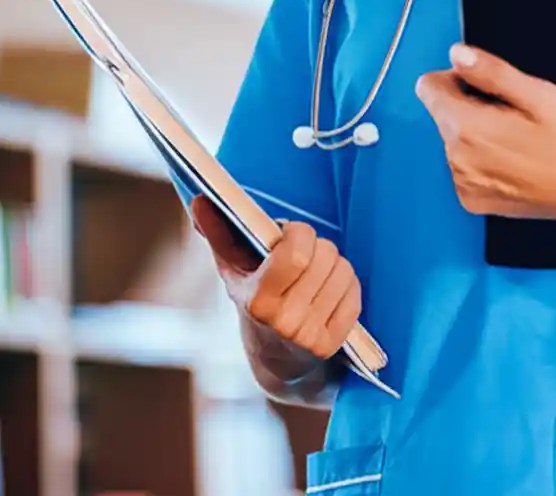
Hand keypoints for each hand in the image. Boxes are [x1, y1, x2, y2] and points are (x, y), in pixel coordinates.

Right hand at [191, 196, 361, 359]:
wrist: (274, 356)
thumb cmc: (254, 299)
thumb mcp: (233, 269)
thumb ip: (218, 233)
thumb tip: (201, 199)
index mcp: (258, 299)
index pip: (297, 252)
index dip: (300, 233)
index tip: (291, 234)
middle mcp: (284, 321)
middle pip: (325, 257)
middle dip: (318, 246)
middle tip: (305, 254)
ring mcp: (310, 336)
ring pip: (343, 272)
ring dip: (334, 264)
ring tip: (316, 272)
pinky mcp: (332, 343)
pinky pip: (354, 294)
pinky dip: (346, 285)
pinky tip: (328, 291)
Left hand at [414, 44, 555, 219]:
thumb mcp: (537, 93)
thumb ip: (490, 72)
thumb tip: (457, 54)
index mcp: (467, 127)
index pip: (428, 88)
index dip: (456, 77)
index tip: (486, 85)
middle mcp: (457, 158)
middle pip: (443, 114)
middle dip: (470, 106)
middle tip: (514, 115)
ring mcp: (464, 183)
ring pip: (453, 142)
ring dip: (476, 135)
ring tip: (519, 140)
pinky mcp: (474, 201)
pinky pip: (463, 169)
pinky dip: (481, 161)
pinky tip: (514, 162)